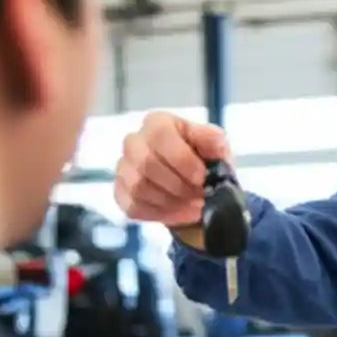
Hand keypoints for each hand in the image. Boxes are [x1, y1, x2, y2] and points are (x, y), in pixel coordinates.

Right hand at [114, 111, 231, 226]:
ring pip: (139, 188)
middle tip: (201, 195)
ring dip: (172, 201)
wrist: (191, 181)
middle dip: (179, 185)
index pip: (160, 135)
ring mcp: (124, 168)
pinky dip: (161, 213)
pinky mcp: (121, 193)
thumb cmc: (201, 157)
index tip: (202, 177)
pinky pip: (134, 207)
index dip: (182, 159)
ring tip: (194, 205)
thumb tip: (215, 143)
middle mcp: (134, 142)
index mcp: (157, 123)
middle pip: (147, 163)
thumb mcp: (214, 145)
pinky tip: (180, 211)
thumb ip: (214, 141)